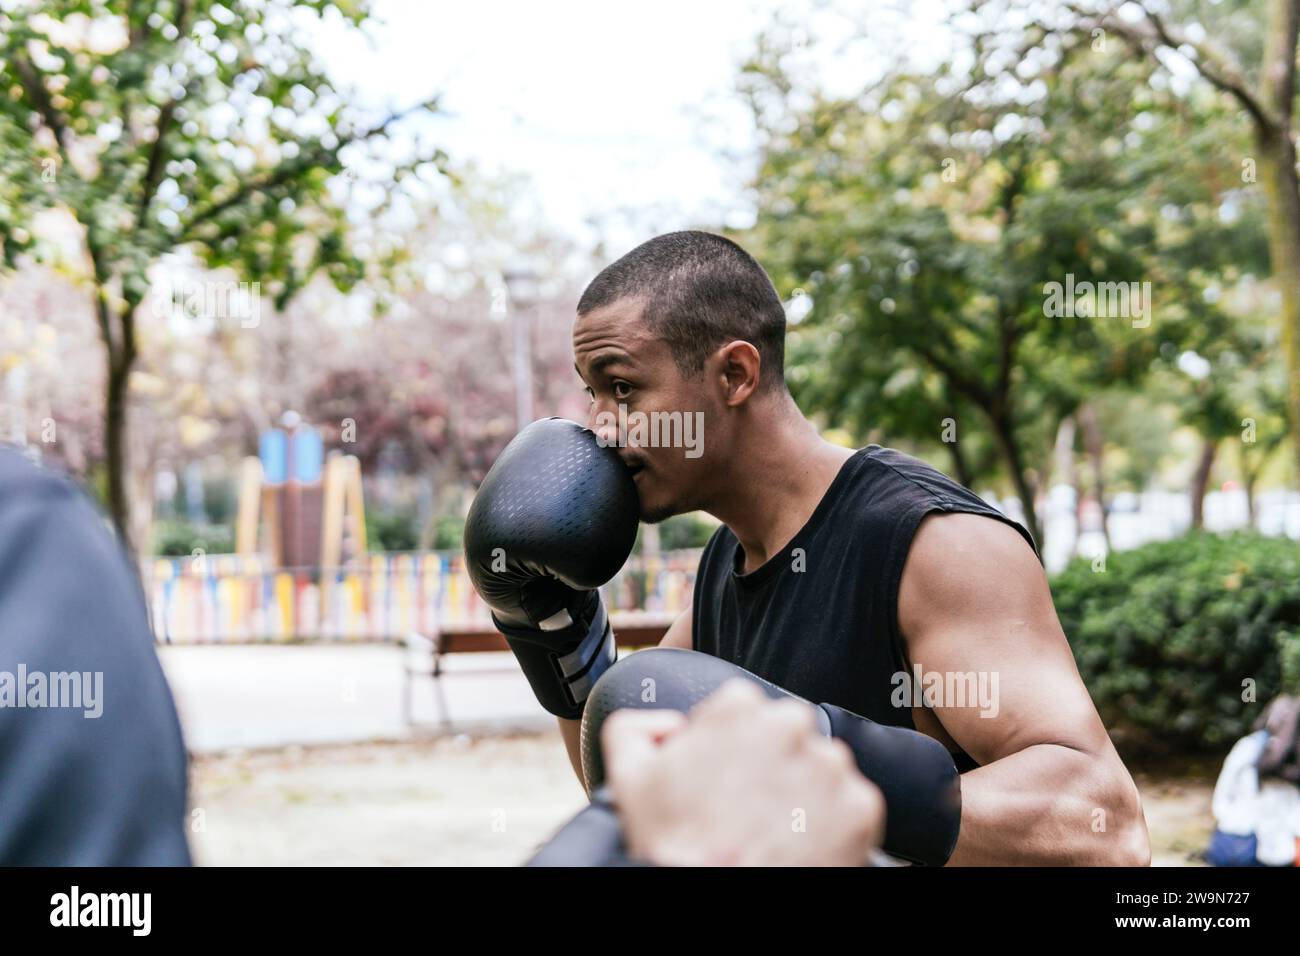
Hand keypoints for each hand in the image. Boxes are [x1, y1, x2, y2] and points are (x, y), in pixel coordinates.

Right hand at [602, 680, 884, 865]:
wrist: (715, 895)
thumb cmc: (675, 845)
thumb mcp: (628, 777)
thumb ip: (635, 728)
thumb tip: (666, 724)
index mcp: (740, 707)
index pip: (743, 712)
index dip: (730, 748)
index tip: (724, 781)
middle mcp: (792, 725)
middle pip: (788, 736)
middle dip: (772, 765)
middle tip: (749, 808)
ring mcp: (830, 766)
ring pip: (821, 770)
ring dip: (804, 793)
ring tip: (774, 831)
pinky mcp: (861, 807)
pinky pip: (850, 807)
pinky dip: (831, 825)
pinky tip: (798, 845)